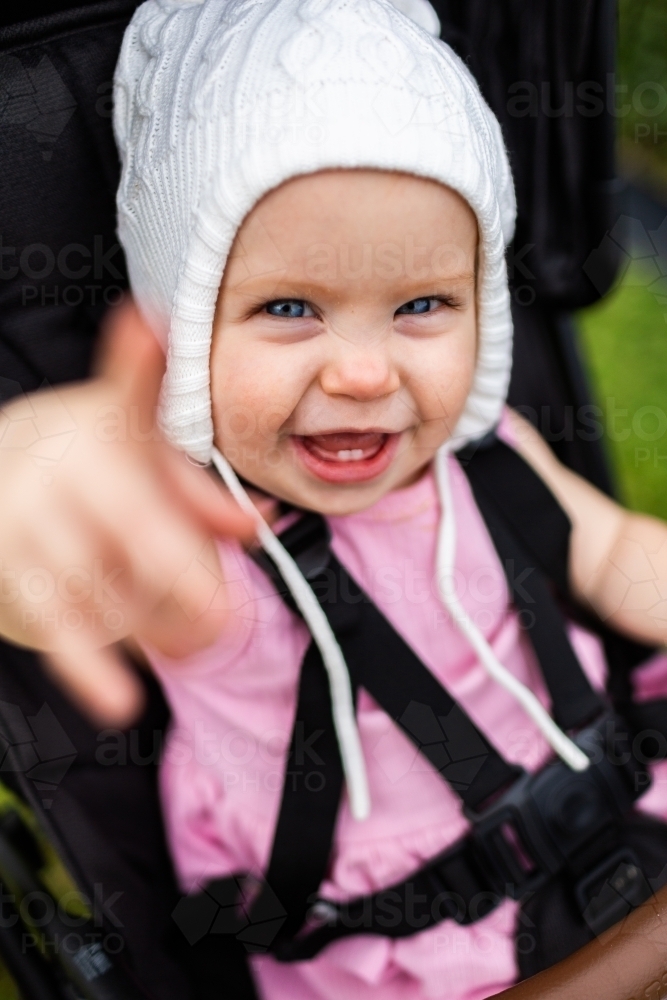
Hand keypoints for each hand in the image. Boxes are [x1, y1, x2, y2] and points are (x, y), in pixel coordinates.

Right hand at [0, 300, 253, 726]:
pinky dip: (89, 666)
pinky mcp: (12, 566)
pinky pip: (57, 622)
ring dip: (156, 624)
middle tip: (224, 616)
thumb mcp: (137, 462)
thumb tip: (252, 525)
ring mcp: (31, 513)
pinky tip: (118, 700)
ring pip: (108, 583)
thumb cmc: (82, 469)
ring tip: (192, 644)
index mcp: (104, 423)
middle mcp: (63, 460)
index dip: (137, 354)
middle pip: (140, 525)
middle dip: (185, 577)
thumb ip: (197, 489)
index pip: (128, 386)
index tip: (146, 323)